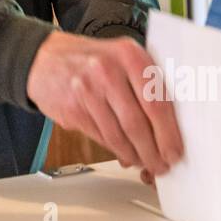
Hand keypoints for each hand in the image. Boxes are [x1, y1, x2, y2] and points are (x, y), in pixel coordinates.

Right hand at [27, 31, 183, 175]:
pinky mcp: (73, 109)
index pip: (157, 101)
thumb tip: (171, 125)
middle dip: (154, 151)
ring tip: (145, 162)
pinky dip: (117, 150)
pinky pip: (101, 137)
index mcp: (129, 55)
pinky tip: (125, 153)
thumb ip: (146, 83)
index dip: (169, 133)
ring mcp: (87, 90)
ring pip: (119, 135)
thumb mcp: (121, 58)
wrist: (44, 58)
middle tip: (162, 164)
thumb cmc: (91, 60)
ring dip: (136, 155)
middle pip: (138, 123)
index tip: (175, 150)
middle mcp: (108, 71)